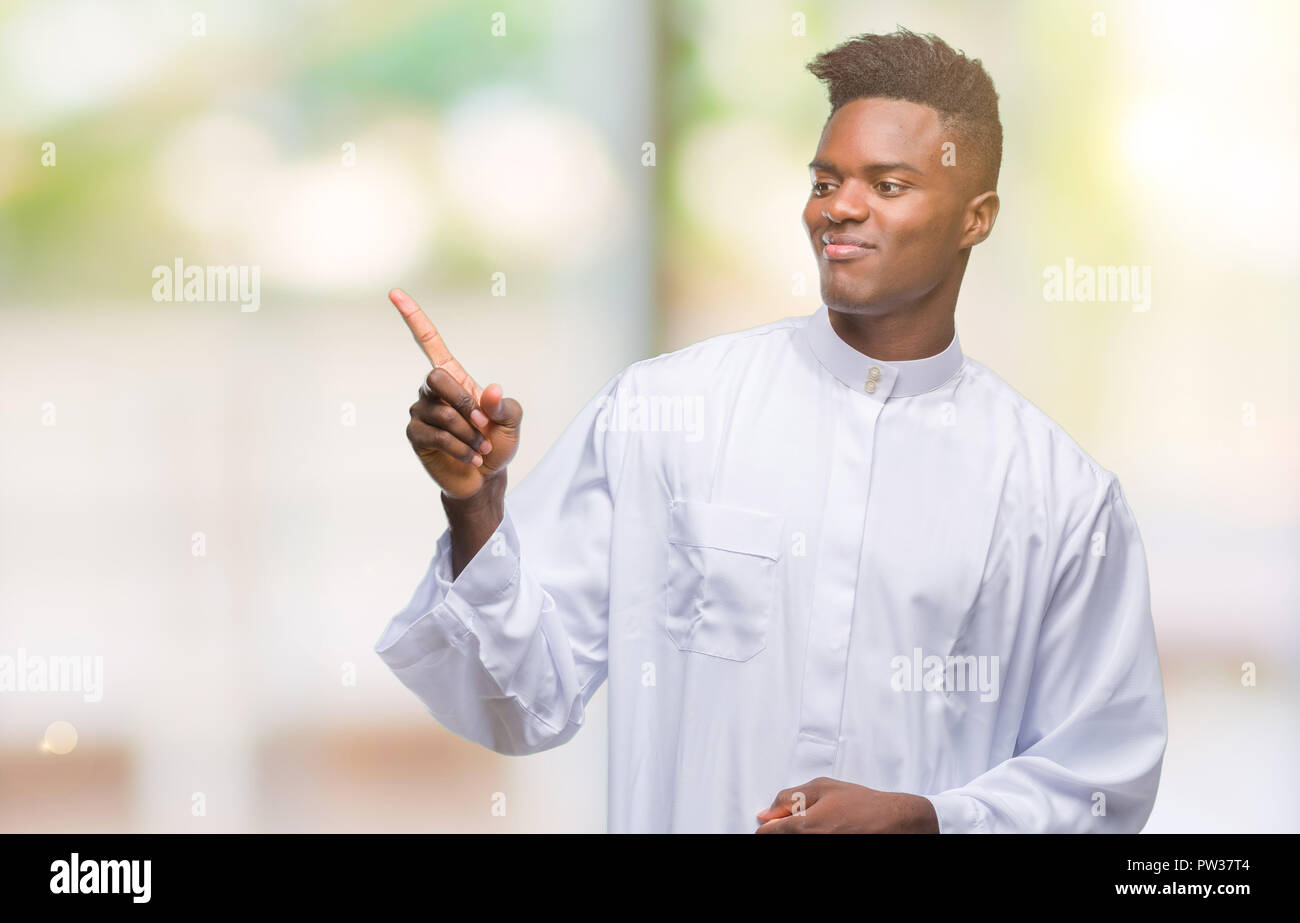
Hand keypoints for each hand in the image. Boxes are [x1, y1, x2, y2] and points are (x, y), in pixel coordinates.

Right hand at [390, 288, 522, 498]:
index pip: (429, 342)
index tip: (394, 292)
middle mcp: (433, 391)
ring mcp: (421, 412)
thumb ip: (506, 406)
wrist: (484, 476)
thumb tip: (490, 390)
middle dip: (464, 403)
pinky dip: (461, 448)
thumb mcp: (511, 423)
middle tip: (483, 425)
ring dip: (468, 434)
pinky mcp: (416, 435)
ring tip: (481, 449)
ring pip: (441, 413)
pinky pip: (437, 436)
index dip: (413, 318)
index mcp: (454, 376)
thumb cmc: (496, 443)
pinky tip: (472, 458)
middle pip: (435, 377)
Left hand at [754, 777, 938, 833]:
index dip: (768, 827)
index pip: (768, 834)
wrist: (894, 821)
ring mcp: (823, 850)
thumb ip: (787, 798)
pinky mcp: (830, 858)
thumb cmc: (861, 803)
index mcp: (804, 827)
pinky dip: (814, 837)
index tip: (772, 824)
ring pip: (795, 844)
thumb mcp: (822, 787)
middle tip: (805, 820)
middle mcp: (811, 843)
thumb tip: (765, 814)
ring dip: (800, 834)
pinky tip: (827, 830)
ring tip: (822, 825)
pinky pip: (811, 846)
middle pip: (782, 840)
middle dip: (785, 830)